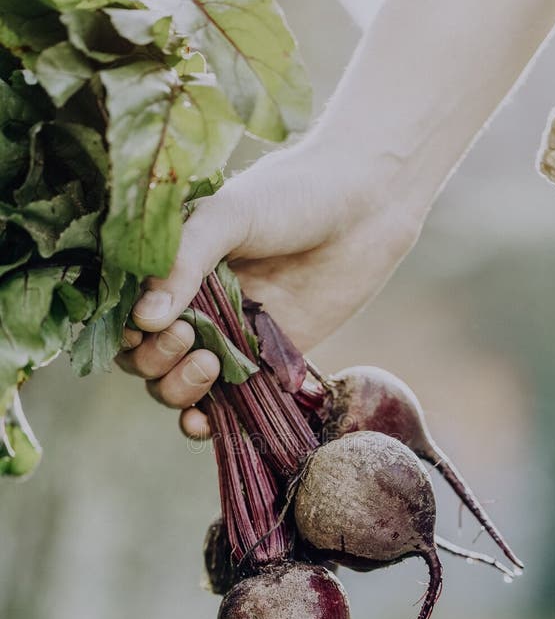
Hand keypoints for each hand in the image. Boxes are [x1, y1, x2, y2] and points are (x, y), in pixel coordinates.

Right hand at [115, 136, 421, 437]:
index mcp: (171, 266)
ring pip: (177, 385)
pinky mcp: (265, 362)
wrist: (365, 207)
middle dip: (156, 359)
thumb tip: (143, 319)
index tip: (147, 327)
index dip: (126, 331)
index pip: (125, 314)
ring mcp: (227, 336)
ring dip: (178, 390)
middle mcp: (192, 305)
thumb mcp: (230, 215)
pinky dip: (207, 421)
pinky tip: (203, 423)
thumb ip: (185, 261)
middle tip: (190, 338)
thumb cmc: (293, 195)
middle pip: (146, 357)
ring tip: (210, 366)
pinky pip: (225, 403)